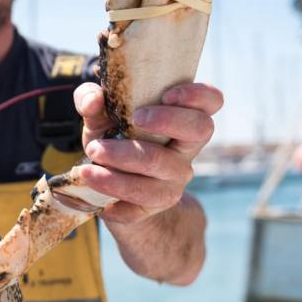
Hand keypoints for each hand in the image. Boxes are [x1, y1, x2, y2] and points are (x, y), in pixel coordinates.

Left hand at [73, 81, 222, 225]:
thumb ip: (92, 100)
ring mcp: (173, 181)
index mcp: (180, 120)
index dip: (197, 95)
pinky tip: (90, 181)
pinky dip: (108, 188)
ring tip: (92, 152)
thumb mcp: (99, 118)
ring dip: (122, 158)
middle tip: (133, 119)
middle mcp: (185, 151)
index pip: (211, 102)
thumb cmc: (112, 143)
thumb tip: (93, 99)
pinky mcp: (153, 206)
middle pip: (199, 129)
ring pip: (159, 165)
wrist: (107, 196)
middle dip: (166, 120)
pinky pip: (136, 199)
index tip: (167, 94)